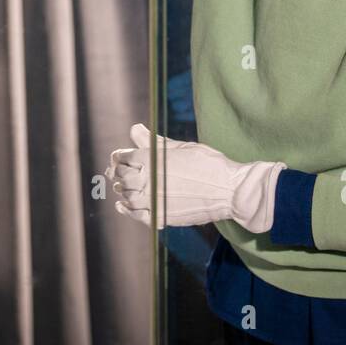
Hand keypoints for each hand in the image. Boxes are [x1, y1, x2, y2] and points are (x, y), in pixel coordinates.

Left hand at [105, 123, 286, 231]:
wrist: (229, 190)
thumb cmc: (208, 164)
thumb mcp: (180, 147)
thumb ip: (154, 141)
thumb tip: (134, 128)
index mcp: (154, 159)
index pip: (124, 157)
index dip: (119, 157)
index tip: (119, 158)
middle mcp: (151, 179)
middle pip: (122, 177)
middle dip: (117, 173)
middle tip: (116, 173)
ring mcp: (156, 199)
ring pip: (128, 197)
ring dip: (122, 191)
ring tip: (122, 188)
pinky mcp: (163, 215)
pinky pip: (138, 215)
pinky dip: (128, 210)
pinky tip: (124, 205)